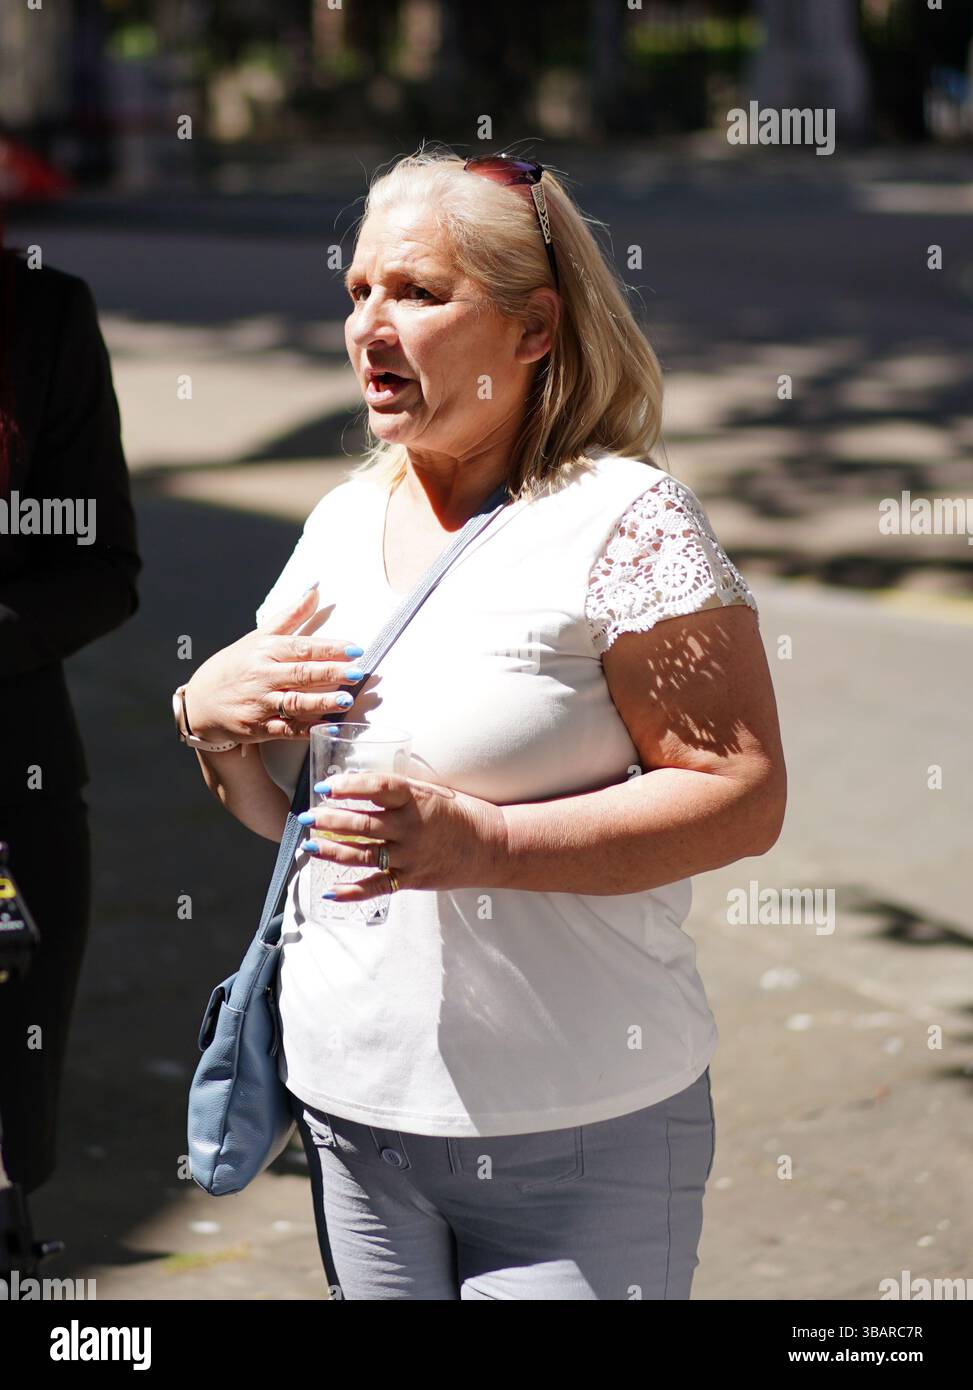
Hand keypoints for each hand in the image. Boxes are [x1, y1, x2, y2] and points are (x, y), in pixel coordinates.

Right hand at [185, 585, 366, 744]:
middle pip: (300, 673)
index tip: (355, 649)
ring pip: (294, 703)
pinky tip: (327, 728)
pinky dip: (307, 730)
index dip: (329, 648)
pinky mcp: (258, 728)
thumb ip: (291, 616)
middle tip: (357, 672)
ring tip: (346, 700)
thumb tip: (315, 588)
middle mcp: (262, 676)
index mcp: (265, 651)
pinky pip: (286, 730)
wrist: (200, 702)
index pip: (301, 647)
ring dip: (322, 702)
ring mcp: (260, 703)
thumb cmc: (236, 665)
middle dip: (330, 673)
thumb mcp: (259, 637)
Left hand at [296, 772, 508, 899]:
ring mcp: (411, 856)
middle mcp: (411, 828)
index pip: (377, 788)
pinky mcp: (412, 879)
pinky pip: (377, 886)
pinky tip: (330, 891)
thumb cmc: (458, 812)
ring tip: (310, 845)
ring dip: (332, 851)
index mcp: (416, 799)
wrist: (491, 845)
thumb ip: (398, 790)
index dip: (349, 786)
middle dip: (330, 821)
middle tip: (308, 817)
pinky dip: (352, 892)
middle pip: (362, 824)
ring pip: (363, 855)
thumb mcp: (432, 791)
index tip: (326, 786)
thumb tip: (358, 783)